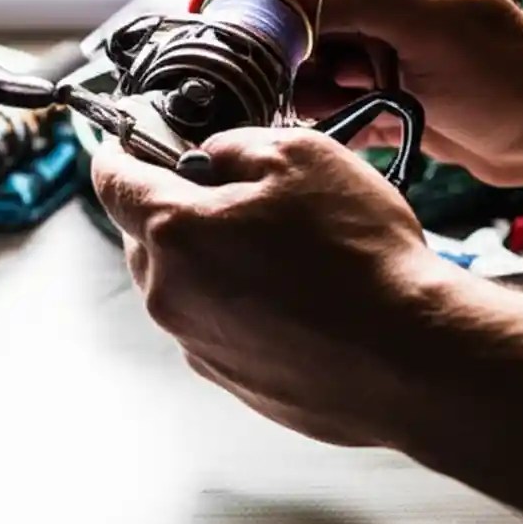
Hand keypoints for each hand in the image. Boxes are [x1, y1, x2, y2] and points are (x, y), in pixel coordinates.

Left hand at [92, 126, 450, 447]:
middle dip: (181, 208)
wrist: (410, 360)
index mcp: (173, 232)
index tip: (135, 143)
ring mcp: (196, 344)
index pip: (112, 179)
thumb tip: (208, 158)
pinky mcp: (229, 380)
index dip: (122, 150)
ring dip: (215, 260)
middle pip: (146, 236)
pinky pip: (216, 325)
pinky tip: (296, 299)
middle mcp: (170, 295)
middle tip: (243, 196)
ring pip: (183, 283)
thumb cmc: (359, 258)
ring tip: (284, 252)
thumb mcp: (300, 156)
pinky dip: (240, 305)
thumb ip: (233, 146)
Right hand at [195, 0, 522, 186]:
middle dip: (279, 59)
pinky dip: (332, 124)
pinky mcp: (389, 106)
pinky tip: (341, 129)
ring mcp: (384, 65)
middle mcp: (382, 21)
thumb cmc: (513, 71)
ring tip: (324, 110)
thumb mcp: (429, 20)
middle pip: (300, 34)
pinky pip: (339, 114)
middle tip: (254, 84)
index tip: (205, 5)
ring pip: (314, 79)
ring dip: (306, 98)